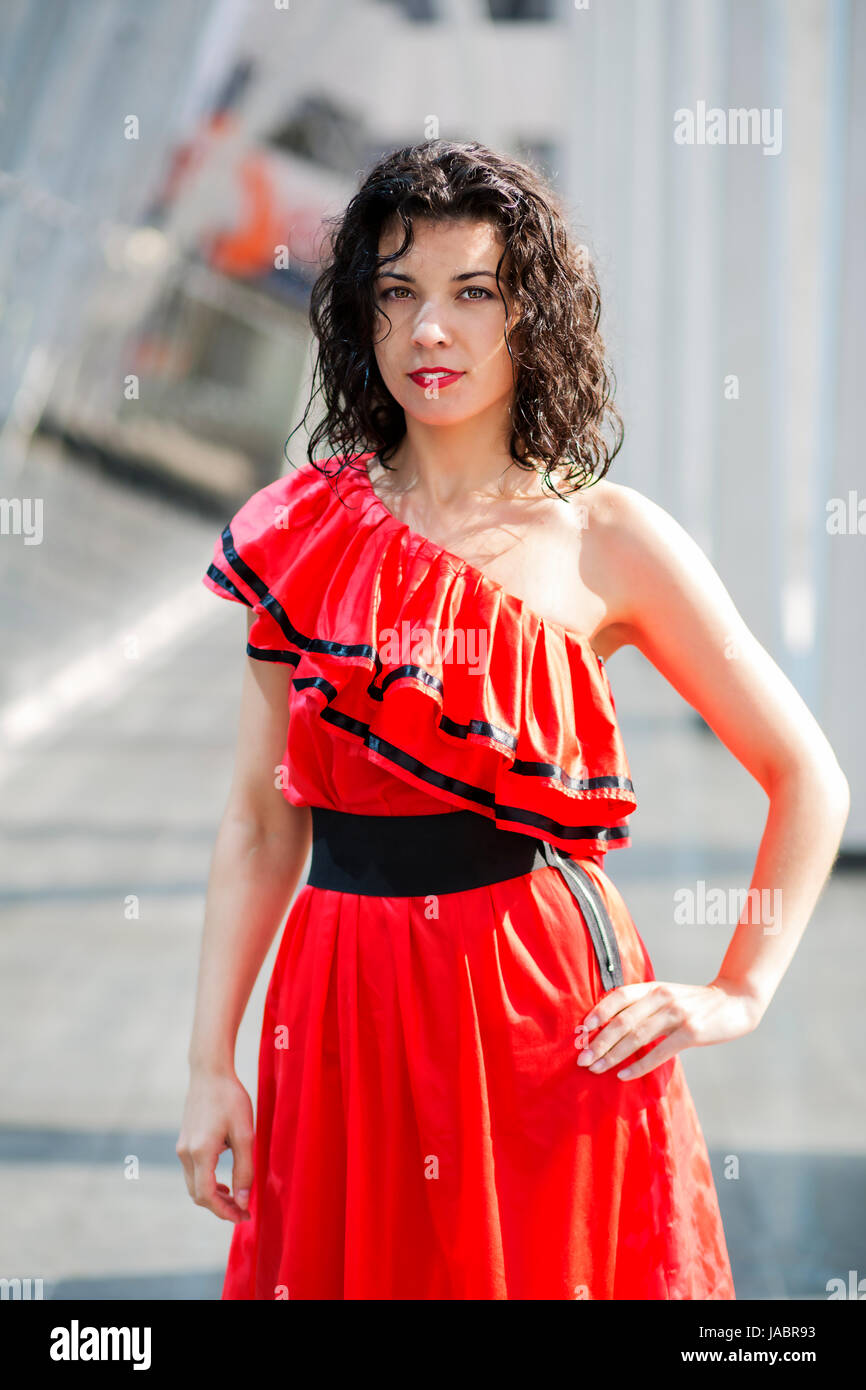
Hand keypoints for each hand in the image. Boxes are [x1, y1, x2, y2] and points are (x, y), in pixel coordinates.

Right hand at [176, 1069, 254, 1221]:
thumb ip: (244, 1170)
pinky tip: (224, 1181)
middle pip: (198, 1195)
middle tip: (243, 1211)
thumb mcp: (245, 1134)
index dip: (224, 1212)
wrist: (210, 1072)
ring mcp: (181, 1148)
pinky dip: (206, 1183)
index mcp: (200, 1152)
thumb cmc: (230, 1099)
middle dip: (220, 1208)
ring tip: (236, 1198)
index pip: (207, 1196)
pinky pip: (192, 1173)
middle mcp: (185, 1153)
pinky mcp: (183, 1142)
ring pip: (193, 1185)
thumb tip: (242, 1201)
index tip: (243, 1216)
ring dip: (213, 1197)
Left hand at [576, 976, 762, 1080]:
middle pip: (623, 1021)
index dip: (599, 1012)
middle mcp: (662, 997)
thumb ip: (643, 1006)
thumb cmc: (694, 1004)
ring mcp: (677, 1014)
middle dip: (599, 1042)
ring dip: (613, 1055)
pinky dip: (639, 1065)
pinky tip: (624, 1074)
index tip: (581, 1030)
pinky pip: (659, 1052)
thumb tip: (610, 1025)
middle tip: (583, 1059)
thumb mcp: (667, 996)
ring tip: (597, 1069)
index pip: (619, 996)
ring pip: (637, 1037)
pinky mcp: (691, 1032)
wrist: (735, 1001)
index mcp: (653, 988)